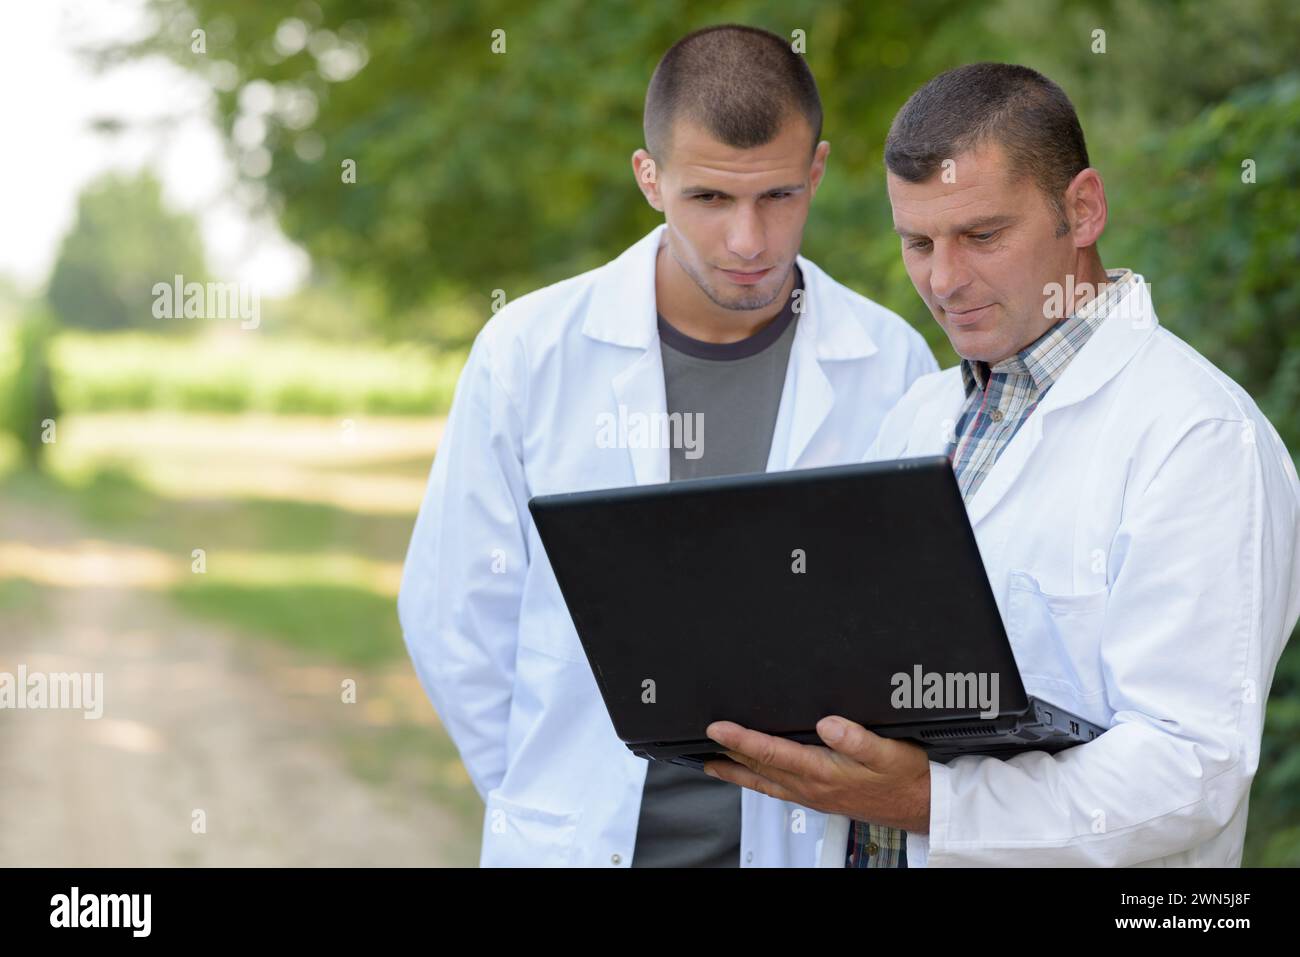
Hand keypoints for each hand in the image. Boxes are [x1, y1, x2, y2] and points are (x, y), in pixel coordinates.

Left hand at [701, 716, 931, 832]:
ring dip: (735, 771)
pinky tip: (751, 777)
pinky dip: (756, 782)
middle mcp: (811, 786)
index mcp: (823, 772)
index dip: (740, 738)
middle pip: (759, 767)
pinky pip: (777, 790)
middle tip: (701, 741)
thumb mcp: (889, 752)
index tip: (716, 727)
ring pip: (763, 782)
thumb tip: (828, 723)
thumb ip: (857, 738)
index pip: (771, 752)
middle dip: (728, 753)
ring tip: (711, 764)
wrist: (922, 806)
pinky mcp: (819, 798)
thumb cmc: (906, 778)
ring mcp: (813, 795)